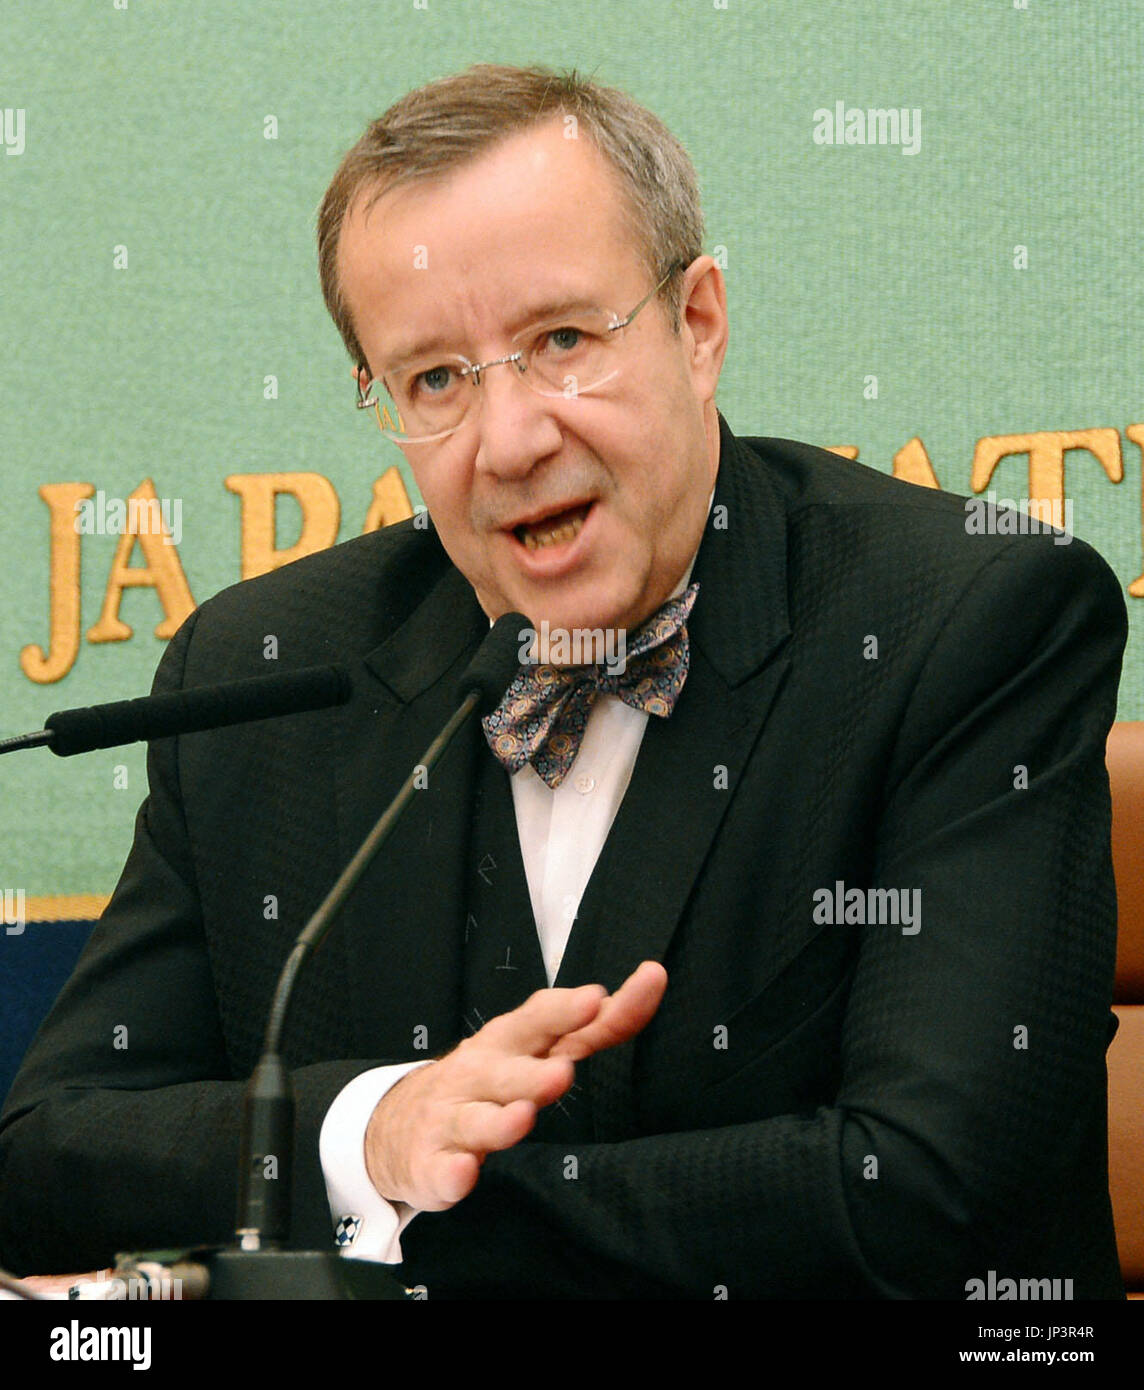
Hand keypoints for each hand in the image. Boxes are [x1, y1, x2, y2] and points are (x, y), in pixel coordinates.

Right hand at [364, 960, 666, 1210]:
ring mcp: (452, 1117)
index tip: (598, 1000)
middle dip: (534, 1073)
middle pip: (507, 1071)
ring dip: (500, 1122)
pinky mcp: (432, 1162)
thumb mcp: (529, 1048)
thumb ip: (588, 1028)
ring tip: (522, 1117)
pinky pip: (443, 1170)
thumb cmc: (482, 1082)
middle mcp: (479, 1073)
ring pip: (477, 1120)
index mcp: (508, 1042)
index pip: (540, 1020)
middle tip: (564, 1073)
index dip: (568, 1011)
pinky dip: (452, 1172)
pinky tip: (464, 1172)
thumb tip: (644, 989)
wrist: (400, 1124)